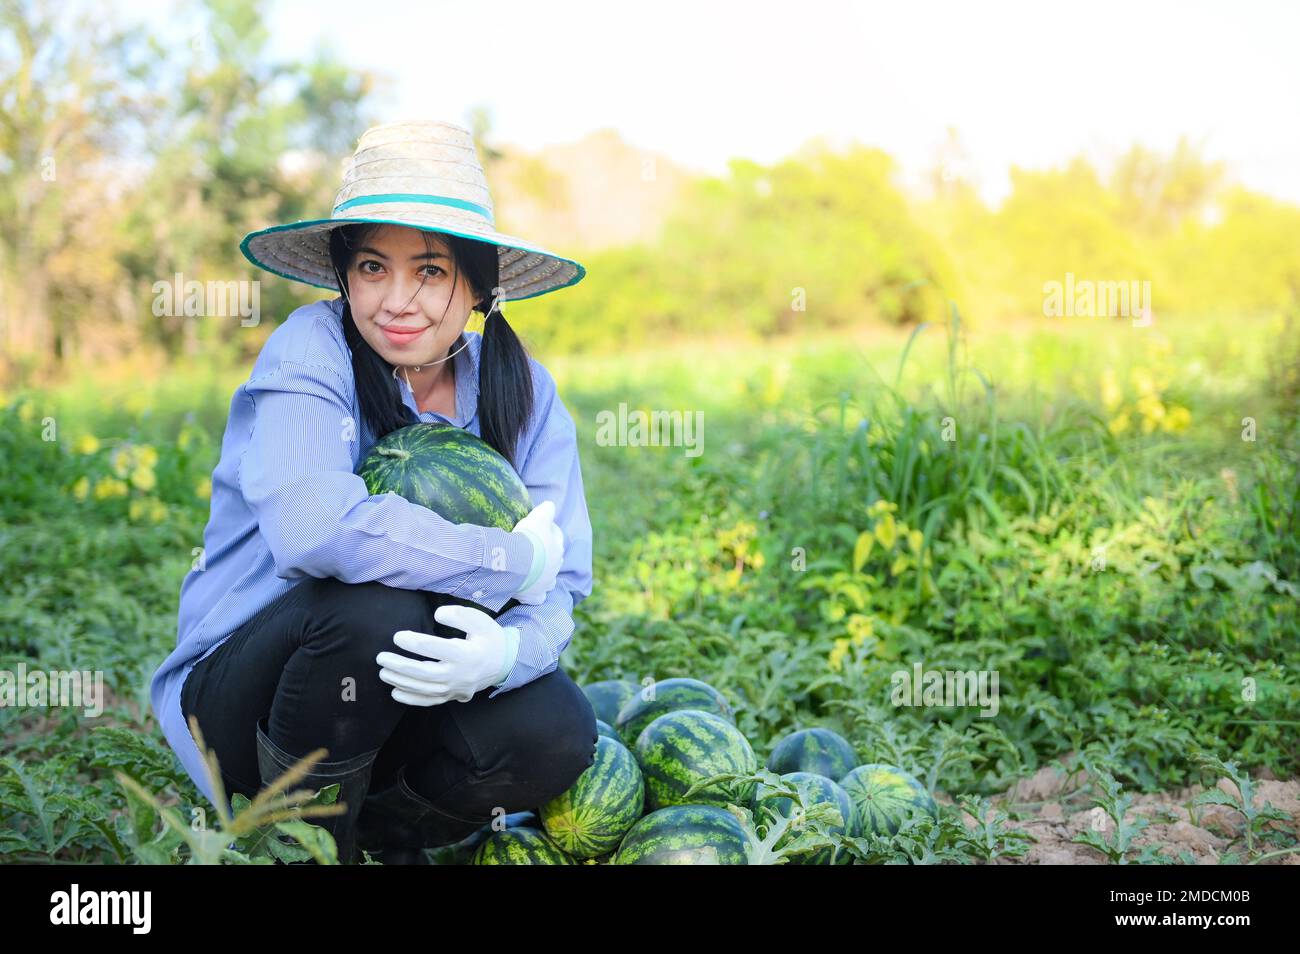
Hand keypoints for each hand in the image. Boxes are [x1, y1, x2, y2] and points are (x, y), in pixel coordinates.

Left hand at [376, 605, 520, 705]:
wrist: (503, 664)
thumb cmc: (488, 638)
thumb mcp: (480, 620)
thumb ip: (459, 615)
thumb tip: (437, 614)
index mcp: (467, 654)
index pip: (436, 649)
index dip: (414, 643)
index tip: (397, 636)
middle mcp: (460, 675)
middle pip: (425, 673)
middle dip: (400, 666)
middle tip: (381, 657)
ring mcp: (455, 688)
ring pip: (424, 689)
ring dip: (401, 681)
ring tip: (383, 671)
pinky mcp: (452, 696)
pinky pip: (429, 701)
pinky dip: (411, 699)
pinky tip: (395, 692)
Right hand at [510, 500, 564, 604]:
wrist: (518, 562)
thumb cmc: (529, 538)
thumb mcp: (539, 517)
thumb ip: (547, 509)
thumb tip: (550, 505)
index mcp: (557, 547)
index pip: (555, 536)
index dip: (546, 531)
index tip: (534, 529)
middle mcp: (555, 566)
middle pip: (552, 558)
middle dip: (544, 554)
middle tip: (528, 549)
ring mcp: (546, 582)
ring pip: (548, 579)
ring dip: (542, 575)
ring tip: (530, 571)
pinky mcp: (535, 595)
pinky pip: (537, 597)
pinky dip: (534, 595)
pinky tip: (528, 592)